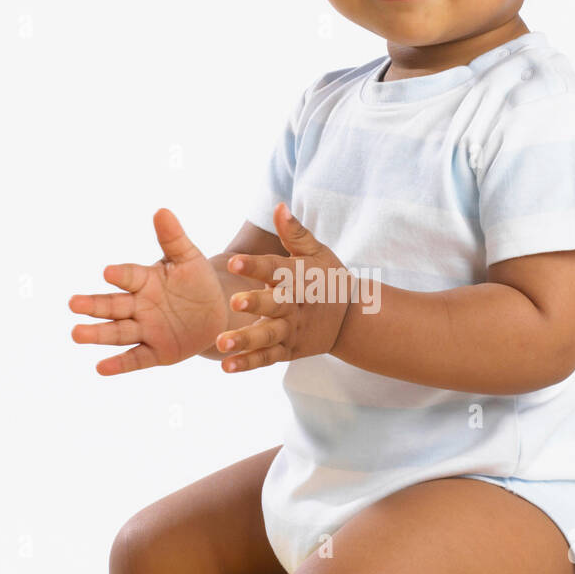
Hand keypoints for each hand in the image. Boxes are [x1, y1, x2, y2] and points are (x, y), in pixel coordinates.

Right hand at [68, 208, 226, 374]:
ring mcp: (146, 330)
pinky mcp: (156, 352)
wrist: (216, 312)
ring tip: (76, 334)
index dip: (120, 275)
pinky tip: (100, 368)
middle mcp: (139, 306)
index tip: (108, 272)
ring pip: (118, 332)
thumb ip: (173, 239)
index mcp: (145, 280)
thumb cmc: (197, 281)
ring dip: (98, 334)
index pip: (129, 276)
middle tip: (73, 303)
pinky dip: (119, 364)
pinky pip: (136, 359)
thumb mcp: (189, 259)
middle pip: (113, 306)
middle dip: (94, 306)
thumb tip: (162, 210)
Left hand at [215, 202, 352, 372]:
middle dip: (255, 304)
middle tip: (235, 302)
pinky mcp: (288, 350)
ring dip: (245, 340)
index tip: (235, 261)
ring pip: (268, 335)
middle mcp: (295, 305)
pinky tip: (227, 368)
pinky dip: (248, 363)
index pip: (276, 268)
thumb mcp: (317, 252)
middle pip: (274, 304)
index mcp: (299, 277)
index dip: (256, 265)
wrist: (352, 318)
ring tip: (222, 344)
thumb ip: (295, 233)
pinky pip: (267, 358)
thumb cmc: (328, 278)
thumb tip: (279, 206)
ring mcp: (291, 330)